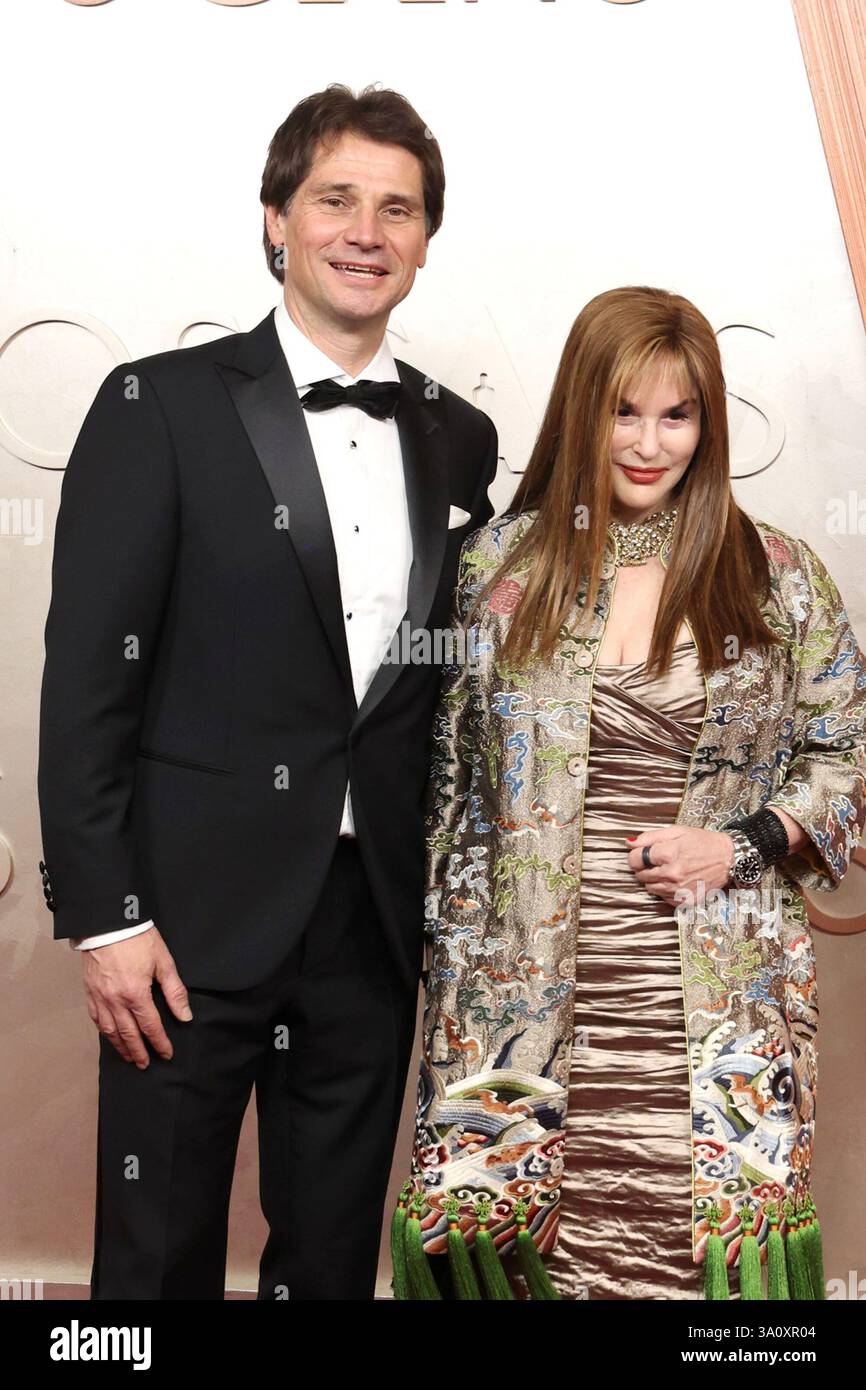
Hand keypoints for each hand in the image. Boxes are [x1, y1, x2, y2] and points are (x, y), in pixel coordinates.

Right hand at [81, 926, 192, 1068]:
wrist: (107, 923)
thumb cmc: (138, 939)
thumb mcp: (163, 962)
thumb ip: (175, 991)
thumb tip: (185, 1016)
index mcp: (136, 994)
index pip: (151, 1026)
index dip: (160, 1043)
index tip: (167, 1054)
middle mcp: (115, 1001)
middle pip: (128, 1034)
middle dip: (139, 1052)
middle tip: (146, 1064)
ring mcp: (100, 998)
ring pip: (110, 1031)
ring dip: (121, 1047)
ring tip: (130, 1057)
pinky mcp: (90, 992)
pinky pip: (96, 1019)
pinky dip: (104, 1032)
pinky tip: (110, 1037)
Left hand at [625, 826, 734, 904]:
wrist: (729, 859)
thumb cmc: (703, 843)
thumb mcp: (677, 831)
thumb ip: (650, 837)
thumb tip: (629, 843)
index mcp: (668, 854)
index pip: (634, 859)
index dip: (637, 855)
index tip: (643, 853)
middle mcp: (672, 874)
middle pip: (640, 875)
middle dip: (645, 867)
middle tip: (658, 861)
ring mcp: (679, 890)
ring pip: (650, 888)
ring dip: (655, 879)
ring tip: (669, 870)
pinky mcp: (686, 901)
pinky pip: (664, 899)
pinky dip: (666, 890)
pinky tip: (677, 880)